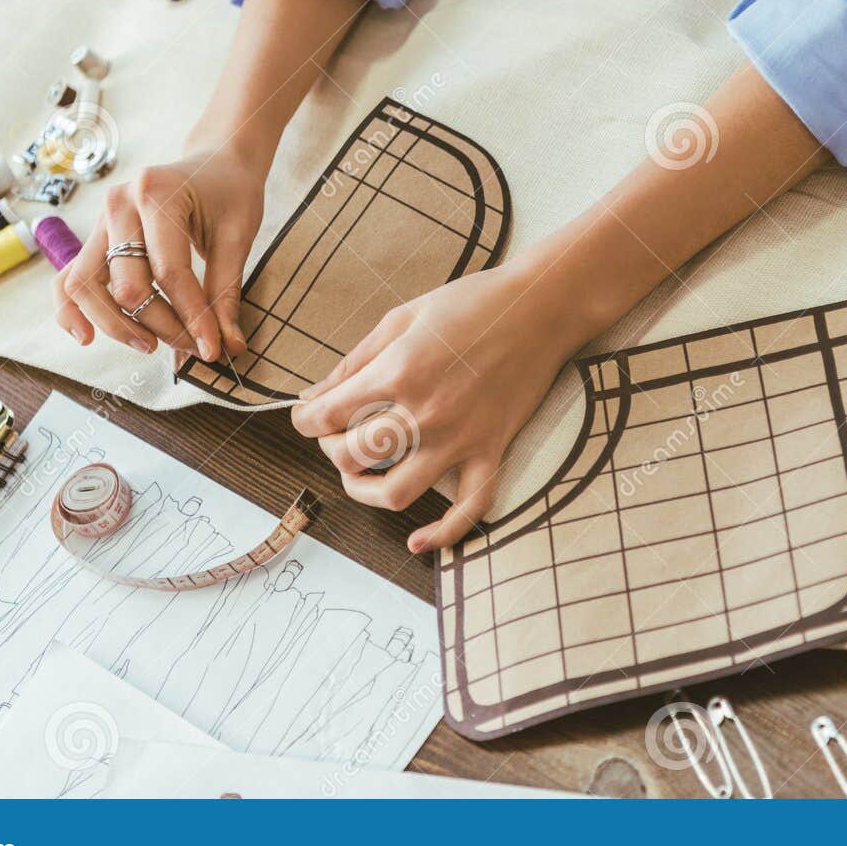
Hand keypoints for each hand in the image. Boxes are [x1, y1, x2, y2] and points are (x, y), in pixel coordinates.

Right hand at [54, 144, 264, 361]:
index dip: (191, 318)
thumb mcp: (238, 235)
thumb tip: (226, 346)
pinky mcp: (94, 238)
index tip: (212, 350)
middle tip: (193, 347)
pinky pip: (68, 279)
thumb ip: (227, 291)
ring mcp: (100, 220)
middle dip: (161, 326)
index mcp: (157, 193)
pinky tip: (87, 337)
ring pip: (85, 286)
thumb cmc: (228, 192)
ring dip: (116, 325)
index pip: (170, 272)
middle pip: (127, 284)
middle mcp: (119, 204)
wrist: (213, 162)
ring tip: (151, 345)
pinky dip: (71, 311)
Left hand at [290, 263, 591, 553]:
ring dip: (364, 492)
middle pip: (352, 456)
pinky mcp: (491, 452)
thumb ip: (355, 360)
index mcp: (400, 371)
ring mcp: (461, 438)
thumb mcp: (403, 317)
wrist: (541, 309)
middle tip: (335, 435)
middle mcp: (426, 412)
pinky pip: (468, 509)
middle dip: (330, 449)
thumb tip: (314, 395)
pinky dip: (443, 534)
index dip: (305, 419)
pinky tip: (416, 542)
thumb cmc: (473, 303)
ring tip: (360, 477)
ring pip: (395, 493)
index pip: (327, 414)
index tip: (308, 416)